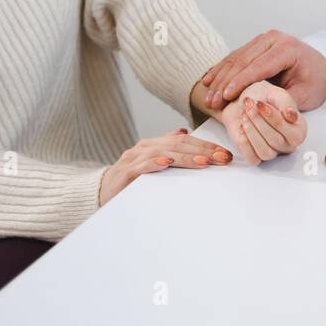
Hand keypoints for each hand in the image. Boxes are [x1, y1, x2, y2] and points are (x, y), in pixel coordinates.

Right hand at [98, 128, 233, 206]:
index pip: (184, 141)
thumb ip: (165, 148)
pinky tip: (169, 163)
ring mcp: (133, 159)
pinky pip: (142, 166)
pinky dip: (155, 163)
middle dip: (203, 150)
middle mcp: (144, 148)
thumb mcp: (149, 163)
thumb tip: (183, 132)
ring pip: (164, 153)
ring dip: (186, 157)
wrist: (99, 194)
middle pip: (178, 145)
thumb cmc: (129, 181)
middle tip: (223, 158)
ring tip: (205, 161)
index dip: (206, 146)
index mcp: (153, 145)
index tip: (225, 154)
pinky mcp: (125, 173)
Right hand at [200, 30, 325, 112]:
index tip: (226, 96)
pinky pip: (235, 57)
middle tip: (213, 102)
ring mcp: (263, 39)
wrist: (322, 68)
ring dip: (220, 78)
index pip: (258, 65)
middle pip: (242, 60)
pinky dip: (222, 70)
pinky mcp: (256, 45)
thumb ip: (284, 103)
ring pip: (235, 58)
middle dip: (225, 83)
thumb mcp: (307, 96)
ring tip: (209, 97)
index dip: (240, 82)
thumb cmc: (316, 81)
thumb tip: (265, 113)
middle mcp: (273, 39)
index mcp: (287, 48)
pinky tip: (209, 81)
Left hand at [220, 80, 307, 165]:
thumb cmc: (262, 97)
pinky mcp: (255, 156)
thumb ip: (285, 102)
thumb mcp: (275, 94)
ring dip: (252, 132)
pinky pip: (252, 159)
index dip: (275, 119)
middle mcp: (287, 144)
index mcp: (299, 130)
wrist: (243, 101)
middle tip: (250, 105)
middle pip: (276, 141)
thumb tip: (292, 115)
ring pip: (265, 153)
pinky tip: (241, 128)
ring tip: (245, 115)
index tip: (261, 104)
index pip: (294, 134)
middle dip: (259, 121)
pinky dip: (245, 144)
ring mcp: (272, 151)